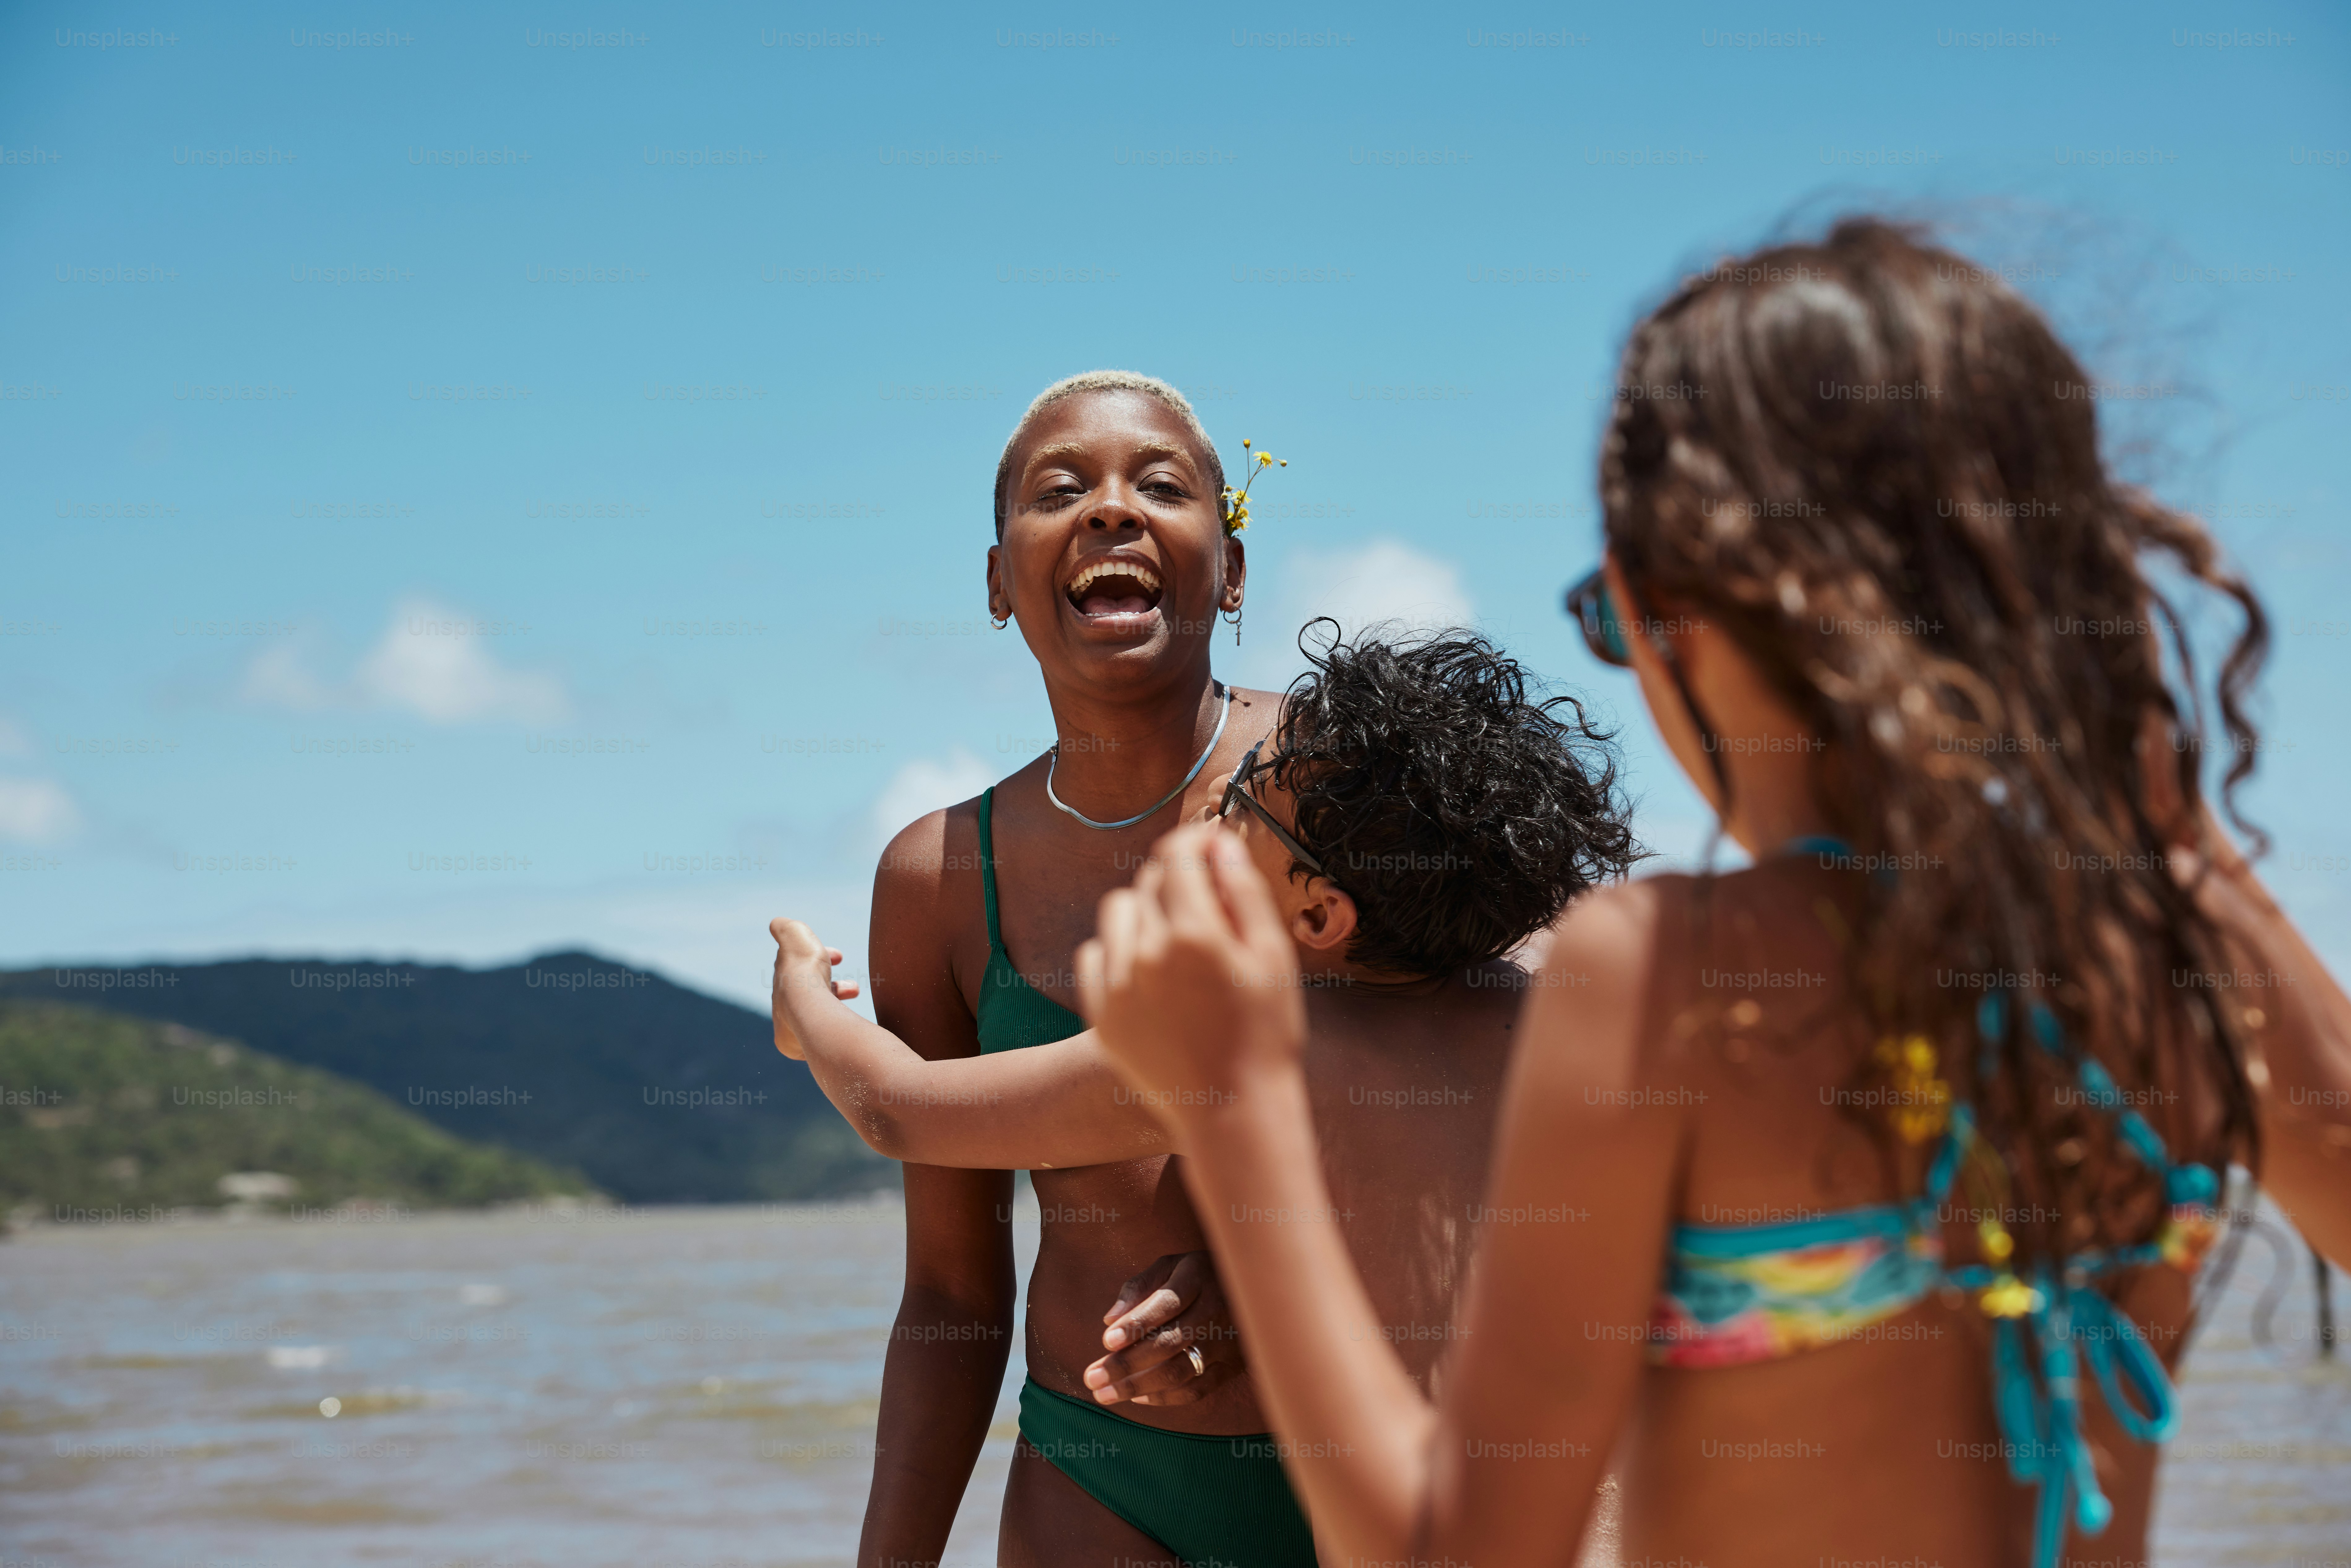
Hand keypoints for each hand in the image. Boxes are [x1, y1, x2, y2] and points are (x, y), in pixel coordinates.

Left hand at [769, 917, 858, 1059]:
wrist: (810, 1011)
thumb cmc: (803, 975)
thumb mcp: (795, 938)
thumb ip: (786, 929)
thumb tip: (777, 924)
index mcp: (782, 988)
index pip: (798, 974)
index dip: (817, 961)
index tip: (838, 955)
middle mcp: (787, 1014)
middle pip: (812, 996)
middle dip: (833, 985)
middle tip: (852, 986)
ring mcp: (799, 1035)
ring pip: (822, 1015)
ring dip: (839, 999)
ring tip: (855, 992)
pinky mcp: (812, 1053)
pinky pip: (831, 1035)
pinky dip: (843, 1024)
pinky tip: (853, 1023)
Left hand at [1073, 823, 1307, 1126]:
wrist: (1234, 1114)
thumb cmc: (1267, 1035)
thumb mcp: (1274, 958)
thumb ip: (1246, 893)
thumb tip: (1221, 844)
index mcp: (1195, 934)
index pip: (1178, 855)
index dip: (1195, 839)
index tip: (1209, 842)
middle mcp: (1147, 953)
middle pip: (1148, 881)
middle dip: (1176, 876)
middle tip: (1205, 898)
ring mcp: (1117, 986)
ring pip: (1116, 912)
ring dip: (1144, 910)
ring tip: (1176, 937)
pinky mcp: (1101, 1015)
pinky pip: (1093, 956)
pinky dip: (1116, 950)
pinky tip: (1147, 969)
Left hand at [1082, 1251, 1245, 1406]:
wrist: (1254, 1290)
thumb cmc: (1197, 1275)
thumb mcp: (1171, 1265)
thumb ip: (1139, 1287)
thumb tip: (1109, 1320)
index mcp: (1198, 1278)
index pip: (1166, 1304)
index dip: (1136, 1324)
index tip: (1106, 1341)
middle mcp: (1215, 1311)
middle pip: (1168, 1344)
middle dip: (1126, 1364)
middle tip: (1091, 1378)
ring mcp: (1226, 1343)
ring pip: (1180, 1371)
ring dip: (1138, 1386)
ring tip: (1103, 1394)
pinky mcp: (1232, 1367)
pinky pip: (1196, 1389)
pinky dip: (1164, 1397)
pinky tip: (1136, 1398)